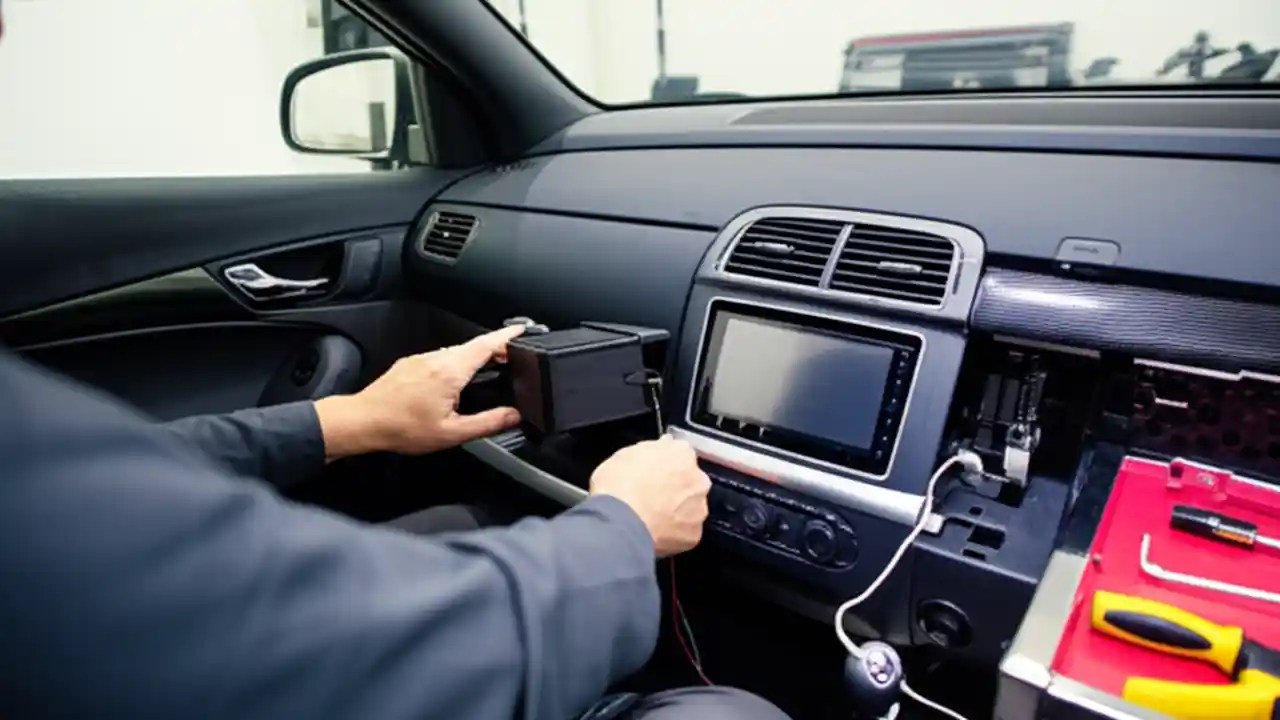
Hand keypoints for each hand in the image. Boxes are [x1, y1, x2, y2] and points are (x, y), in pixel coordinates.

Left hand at [315, 326, 524, 458]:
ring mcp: (420, 359)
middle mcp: (435, 359)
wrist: (363, 421)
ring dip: (473, 357)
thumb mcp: (452, 433)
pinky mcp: (409, 363)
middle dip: (494, 349)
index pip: (486, 344)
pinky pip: (439, 357)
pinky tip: (453, 382)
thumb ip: (488, 423)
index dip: (507, 335)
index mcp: (450, 372)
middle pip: (472, 346)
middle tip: (511, 358)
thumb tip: (514, 416)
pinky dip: (454, 363)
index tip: (522, 330)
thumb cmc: (401, 428)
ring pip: (455, 352)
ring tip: (486, 370)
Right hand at [590, 436, 711, 557]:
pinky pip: (685, 532)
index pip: (681, 454)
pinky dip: (673, 533)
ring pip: (691, 508)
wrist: (619, 522)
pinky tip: (654, 532)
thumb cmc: (618, 486)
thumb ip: (651, 449)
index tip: (655, 472)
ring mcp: (698, 508)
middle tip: (652, 497)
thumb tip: (660, 446)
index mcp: (682, 454)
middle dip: (677, 489)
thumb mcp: (625, 454)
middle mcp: (697, 480)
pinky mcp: (693, 534)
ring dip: (678, 511)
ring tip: (651, 518)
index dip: (666, 464)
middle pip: (692, 482)